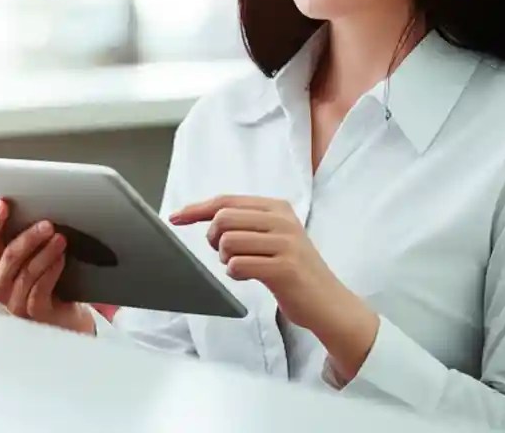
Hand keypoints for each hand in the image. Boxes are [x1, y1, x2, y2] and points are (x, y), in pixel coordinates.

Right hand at [0, 199, 93, 334]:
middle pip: (8, 256)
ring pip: (27, 272)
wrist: (64, 317)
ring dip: (45, 252)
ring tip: (60, 239)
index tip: (4, 204)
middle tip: (47, 225)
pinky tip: (61, 259)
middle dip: (28, 238)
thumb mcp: (29, 258)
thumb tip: (33, 210)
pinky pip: (40, 288)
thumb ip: (24, 241)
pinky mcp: (33, 313)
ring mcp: (14, 301)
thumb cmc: (45, 282)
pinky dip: (51, 270)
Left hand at [170, 195, 377, 380]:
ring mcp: (285, 243)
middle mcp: (282, 220)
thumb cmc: (293, 270)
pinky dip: (235, 274)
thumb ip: (244, 223)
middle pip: (223, 219)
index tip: (176, 218)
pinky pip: (237, 265)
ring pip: (228, 242)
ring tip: (243, 266)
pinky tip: (250, 277)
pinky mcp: (284, 268)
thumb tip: (200, 215)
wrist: (328, 303)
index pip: (226, 201)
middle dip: (213, 238)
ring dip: (226, 259)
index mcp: (278, 207)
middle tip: (224, 253)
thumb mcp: (273, 237)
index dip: (196, 209)